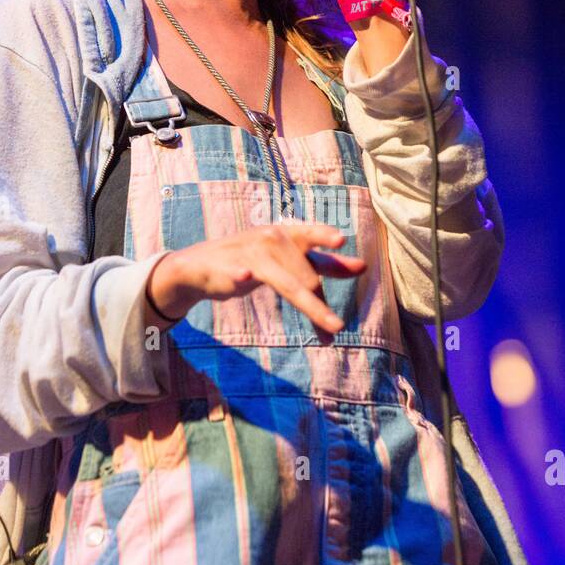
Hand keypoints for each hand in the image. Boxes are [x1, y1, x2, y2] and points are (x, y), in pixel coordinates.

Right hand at [147, 222, 366, 335]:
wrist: (203, 267)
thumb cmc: (255, 262)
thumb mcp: (289, 261)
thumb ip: (323, 263)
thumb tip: (362, 266)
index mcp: (287, 235)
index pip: (309, 235)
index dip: (323, 236)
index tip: (340, 241)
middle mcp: (270, 239)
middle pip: (305, 274)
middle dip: (321, 305)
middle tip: (336, 330)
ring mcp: (249, 254)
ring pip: (285, 283)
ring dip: (310, 304)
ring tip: (330, 328)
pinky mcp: (228, 269)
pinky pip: (237, 272)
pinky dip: (240, 274)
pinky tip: (245, 277)